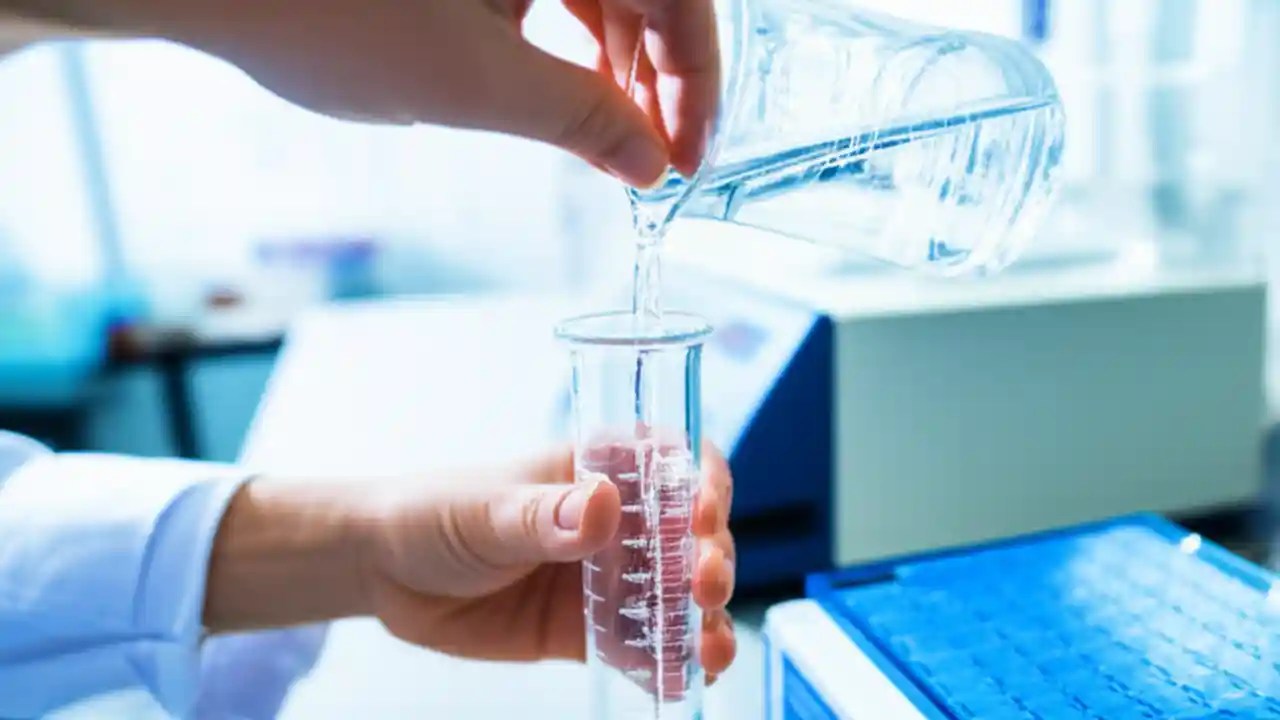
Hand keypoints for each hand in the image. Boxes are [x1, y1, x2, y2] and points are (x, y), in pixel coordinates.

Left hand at [31, 0, 719, 184]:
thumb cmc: (318, 9)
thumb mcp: (471, 83)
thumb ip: (578, 119)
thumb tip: (645, 158)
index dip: (696, 80)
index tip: (688, 153)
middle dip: (656, 76)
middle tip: (651, 157)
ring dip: (613, 62)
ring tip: (606, 138)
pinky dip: (562, 38)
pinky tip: (554, 87)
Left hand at [204, 443, 736, 684]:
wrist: (385, 574)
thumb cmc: (433, 513)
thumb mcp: (485, 509)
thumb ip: (543, 514)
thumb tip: (602, 504)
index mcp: (596, 470)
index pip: (672, 463)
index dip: (704, 482)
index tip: (703, 512)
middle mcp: (614, 523)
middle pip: (689, 534)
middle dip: (711, 558)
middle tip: (703, 583)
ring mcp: (605, 579)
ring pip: (676, 595)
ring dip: (704, 618)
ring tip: (710, 646)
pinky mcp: (588, 631)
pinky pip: (641, 647)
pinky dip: (669, 664)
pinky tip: (685, 679)